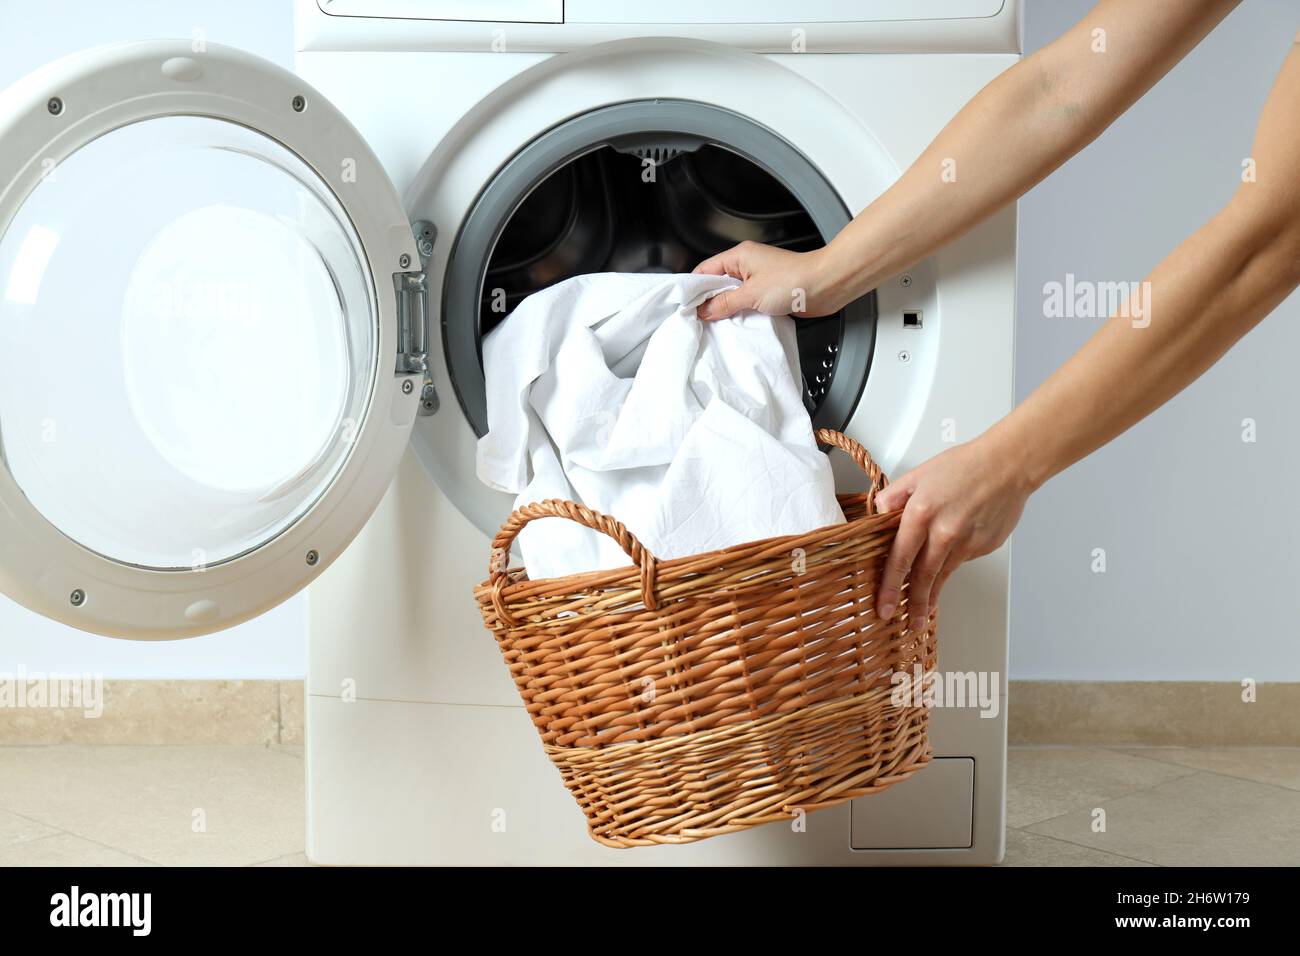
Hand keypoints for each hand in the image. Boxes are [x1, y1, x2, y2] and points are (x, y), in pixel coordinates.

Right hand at [693, 241, 843, 319]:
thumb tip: (705, 310)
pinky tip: (738, 324)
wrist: (825, 286)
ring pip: (732, 295)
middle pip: (718, 284)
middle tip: (701, 319)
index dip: (694, 288)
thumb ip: (725, 303)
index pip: (705, 270)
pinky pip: (747, 304)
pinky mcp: (768, 293)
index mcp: (739, 256)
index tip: (687, 306)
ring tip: (719, 323)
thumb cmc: (794, 280)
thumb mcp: (751, 294)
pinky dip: (741, 313)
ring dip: (727, 309)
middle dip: (710, 302)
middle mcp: (747, 265)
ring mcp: (758, 279)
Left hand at [873, 435, 1033, 627]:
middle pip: (923, 577)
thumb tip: (878, 514)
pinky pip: (962, 560)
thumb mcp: (919, 474)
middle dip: (912, 604)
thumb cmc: (965, 465)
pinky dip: (952, 564)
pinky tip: (950, 559)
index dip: (889, 587)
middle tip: (906, 623)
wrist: (1008, 465)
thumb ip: (893, 496)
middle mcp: (944, 532)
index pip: (899, 559)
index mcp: (921, 513)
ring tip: (923, 611)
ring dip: (931, 595)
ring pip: (943, 575)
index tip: (884, 607)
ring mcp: (967, 542)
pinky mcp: (984, 547)